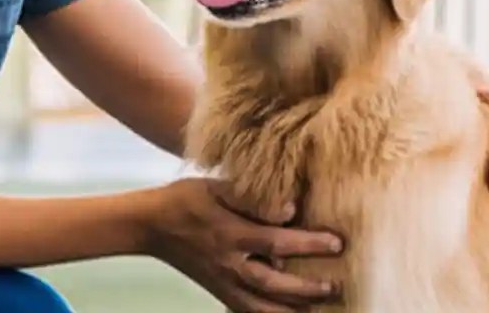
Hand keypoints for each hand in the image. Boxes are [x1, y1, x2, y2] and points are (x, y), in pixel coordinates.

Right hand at [141, 178, 343, 312]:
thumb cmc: (185, 199)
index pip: (275, 241)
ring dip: (291, 311)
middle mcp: (228, 263)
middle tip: (333, 285)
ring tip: (318, 310)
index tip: (336, 242)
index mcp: (229, 233)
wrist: (151, 225)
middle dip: (305, 288)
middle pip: (272, 283)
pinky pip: (246, 312)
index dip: (307, 244)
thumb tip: (289, 209)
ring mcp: (222, 282)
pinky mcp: (218, 292)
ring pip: (260, 307)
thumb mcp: (214, 187)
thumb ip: (251, 198)